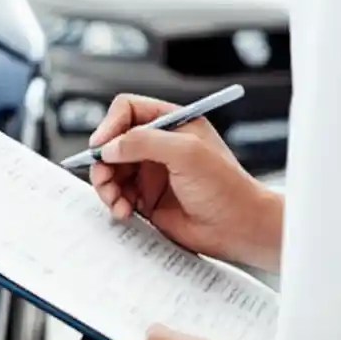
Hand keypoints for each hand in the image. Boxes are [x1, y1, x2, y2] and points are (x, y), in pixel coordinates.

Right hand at [88, 94, 281, 268]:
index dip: (110, 125)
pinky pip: (118, 194)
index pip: (128, 111)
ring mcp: (151, 172)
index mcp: (171, 123)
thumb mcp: (186, 153)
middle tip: (104, 178)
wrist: (238, 229)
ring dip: (106, 185)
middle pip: (113, 142)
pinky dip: (114, 202)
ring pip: (111, 170)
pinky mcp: (147, 198)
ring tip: (115, 200)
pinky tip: (124, 211)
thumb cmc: (227, 188)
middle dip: (103, 161)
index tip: (102, 145)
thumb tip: (109, 147)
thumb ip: (144, 142)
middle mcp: (159, 145)